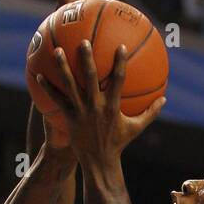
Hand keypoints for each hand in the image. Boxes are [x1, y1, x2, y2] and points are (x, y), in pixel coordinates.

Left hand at [40, 40, 164, 164]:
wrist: (99, 163)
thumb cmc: (118, 143)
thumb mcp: (136, 128)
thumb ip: (150, 112)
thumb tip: (164, 99)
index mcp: (113, 106)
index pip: (119, 80)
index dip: (120, 63)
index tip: (121, 46)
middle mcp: (96, 106)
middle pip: (91, 78)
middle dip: (87, 58)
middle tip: (83, 41)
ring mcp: (81, 112)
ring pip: (70, 86)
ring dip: (63, 67)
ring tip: (57, 50)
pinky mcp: (70, 119)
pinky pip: (57, 100)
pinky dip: (48, 88)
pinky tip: (39, 75)